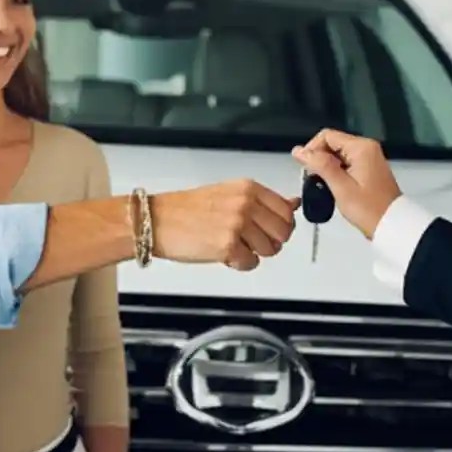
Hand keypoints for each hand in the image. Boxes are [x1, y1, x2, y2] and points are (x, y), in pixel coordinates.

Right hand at [149, 179, 298, 270]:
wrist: (158, 220)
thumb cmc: (187, 209)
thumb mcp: (229, 195)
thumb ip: (262, 202)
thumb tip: (293, 204)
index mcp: (248, 188)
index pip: (287, 210)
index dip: (281, 225)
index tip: (270, 229)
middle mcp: (245, 203)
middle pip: (283, 232)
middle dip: (271, 242)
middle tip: (251, 241)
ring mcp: (237, 224)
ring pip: (270, 250)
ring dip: (254, 253)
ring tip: (233, 245)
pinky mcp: (227, 246)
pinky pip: (251, 263)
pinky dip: (240, 264)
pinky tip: (225, 254)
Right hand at [292, 128, 402, 238]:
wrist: (391, 224)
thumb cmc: (370, 210)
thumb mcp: (340, 187)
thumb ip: (319, 165)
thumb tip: (300, 151)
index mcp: (362, 148)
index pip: (327, 136)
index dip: (312, 149)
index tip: (306, 167)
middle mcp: (367, 149)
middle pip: (332, 143)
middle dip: (319, 159)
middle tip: (315, 180)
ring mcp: (369, 158)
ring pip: (337, 154)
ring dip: (327, 168)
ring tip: (325, 186)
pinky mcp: (368, 169)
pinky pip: (346, 163)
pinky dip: (336, 173)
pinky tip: (335, 187)